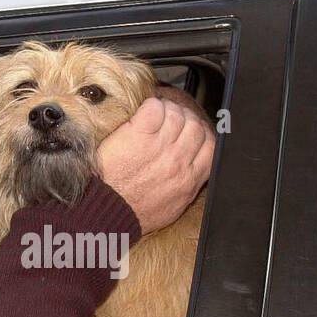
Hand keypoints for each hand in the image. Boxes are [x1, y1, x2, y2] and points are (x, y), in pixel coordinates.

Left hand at [97, 93, 214, 234]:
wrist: (105, 210)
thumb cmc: (133, 211)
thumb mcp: (173, 207)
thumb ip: (188, 186)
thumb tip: (195, 173)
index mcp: (189, 180)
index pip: (211, 145)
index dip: (201, 133)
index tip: (189, 132)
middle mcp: (178, 162)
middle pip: (195, 125)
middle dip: (185, 118)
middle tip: (169, 120)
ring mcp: (159, 148)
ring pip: (177, 114)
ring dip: (167, 110)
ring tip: (155, 116)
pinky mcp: (138, 136)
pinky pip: (154, 108)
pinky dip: (151, 105)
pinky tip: (143, 114)